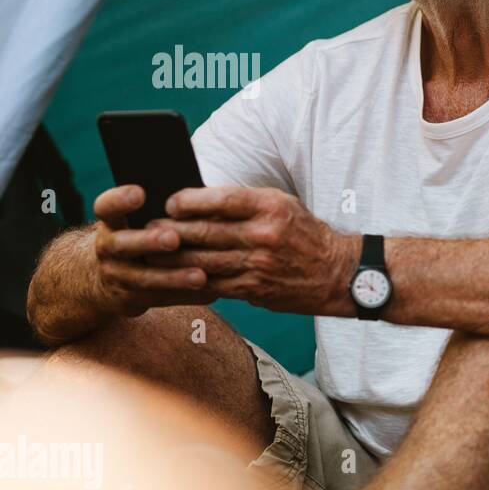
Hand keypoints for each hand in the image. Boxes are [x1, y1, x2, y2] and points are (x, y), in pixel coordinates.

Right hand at [91, 185, 216, 316]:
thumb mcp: (136, 223)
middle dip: (148, 241)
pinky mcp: (130, 299)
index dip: (119, 199)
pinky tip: (211, 292)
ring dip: (173, 277)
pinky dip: (186, 296)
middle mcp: (108, 249)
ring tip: (200, 276)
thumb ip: (160, 213)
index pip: (106, 207)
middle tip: (173, 238)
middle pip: (122, 244)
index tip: (140, 192)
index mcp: (111, 222)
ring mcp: (117, 276)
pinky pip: (160, 299)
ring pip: (144, 278)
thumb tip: (201, 197)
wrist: (105, 279)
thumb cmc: (138, 237)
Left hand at [145, 187, 357, 315]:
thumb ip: (245, 204)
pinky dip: (192, 280)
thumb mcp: (284, 206)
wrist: (338, 274)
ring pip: (204, 261)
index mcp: (272, 208)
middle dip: (172, 231)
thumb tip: (200, 205)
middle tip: (149, 228)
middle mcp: (265, 235)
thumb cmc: (307, 234)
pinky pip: (215, 285)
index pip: (222, 199)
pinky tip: (176, 276)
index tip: (170, 202)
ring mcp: (259, 266)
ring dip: (173, 258)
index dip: (190, 201)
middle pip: (206, 232)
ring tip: (152, 253)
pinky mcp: (255, 290)